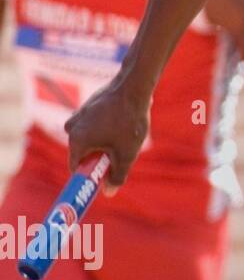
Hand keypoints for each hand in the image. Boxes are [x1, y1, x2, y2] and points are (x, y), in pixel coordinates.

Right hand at [65, 77, 151, 194]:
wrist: (135, 87)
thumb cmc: (129, 121)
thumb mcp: (126, 154)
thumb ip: (117, 176)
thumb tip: (108, 192)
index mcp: (76, 141)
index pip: (77, 168)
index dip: (90, 176)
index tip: (103, 179)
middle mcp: (72, 128)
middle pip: (85, 153)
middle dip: (102, 157)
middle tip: (122, 154)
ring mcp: (79, 115)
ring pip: (92, 138)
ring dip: (107, 142)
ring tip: (126, 134)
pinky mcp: (88, 106)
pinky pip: (96, 125)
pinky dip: (108, 128)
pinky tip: (124, 121)